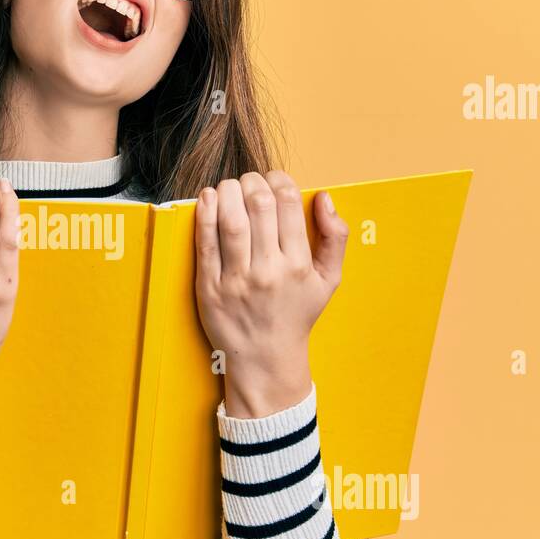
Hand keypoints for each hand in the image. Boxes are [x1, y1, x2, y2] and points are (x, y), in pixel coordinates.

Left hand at [194, 171, 348, 418]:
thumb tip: (325, 198)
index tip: (273, 179)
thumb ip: (335, 237)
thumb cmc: (296, 315)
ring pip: (231, 220)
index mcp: (298, 264)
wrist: (266, 359)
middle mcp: (268, 270)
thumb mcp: (328, 280)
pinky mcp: (209, 288)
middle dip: (252, 182)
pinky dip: (204, 215)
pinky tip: (207, 198)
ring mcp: (236, 280)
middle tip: (249, 181)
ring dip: (228, 192)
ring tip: (229, 187)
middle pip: (259, 206)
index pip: (288, 204)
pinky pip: (205, 244)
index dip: (279, 180)